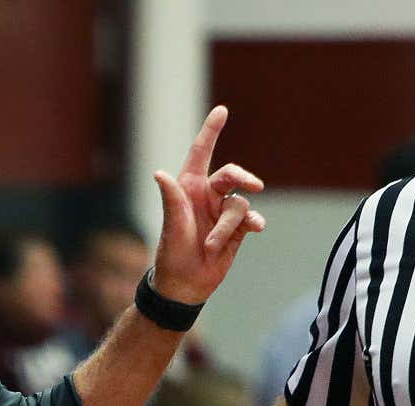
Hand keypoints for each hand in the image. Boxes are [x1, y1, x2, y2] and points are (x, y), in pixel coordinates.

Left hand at [149, 106, 265, 305]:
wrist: (185, 285)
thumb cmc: (172, 254)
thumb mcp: (172, 226)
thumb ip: (171, 199)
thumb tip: (159, 173)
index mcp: (189, 188)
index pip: (202, 152)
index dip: (211, 131)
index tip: (222, 110)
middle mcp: (207, 196)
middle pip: (232, 174)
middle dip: (242, 178)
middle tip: (252, 186)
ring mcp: (222, 212)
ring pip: (240, 204)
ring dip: (228, 225)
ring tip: (212, 245)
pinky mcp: (236, 229)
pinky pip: (250, 218)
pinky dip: (254, 222)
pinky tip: (255, 227)